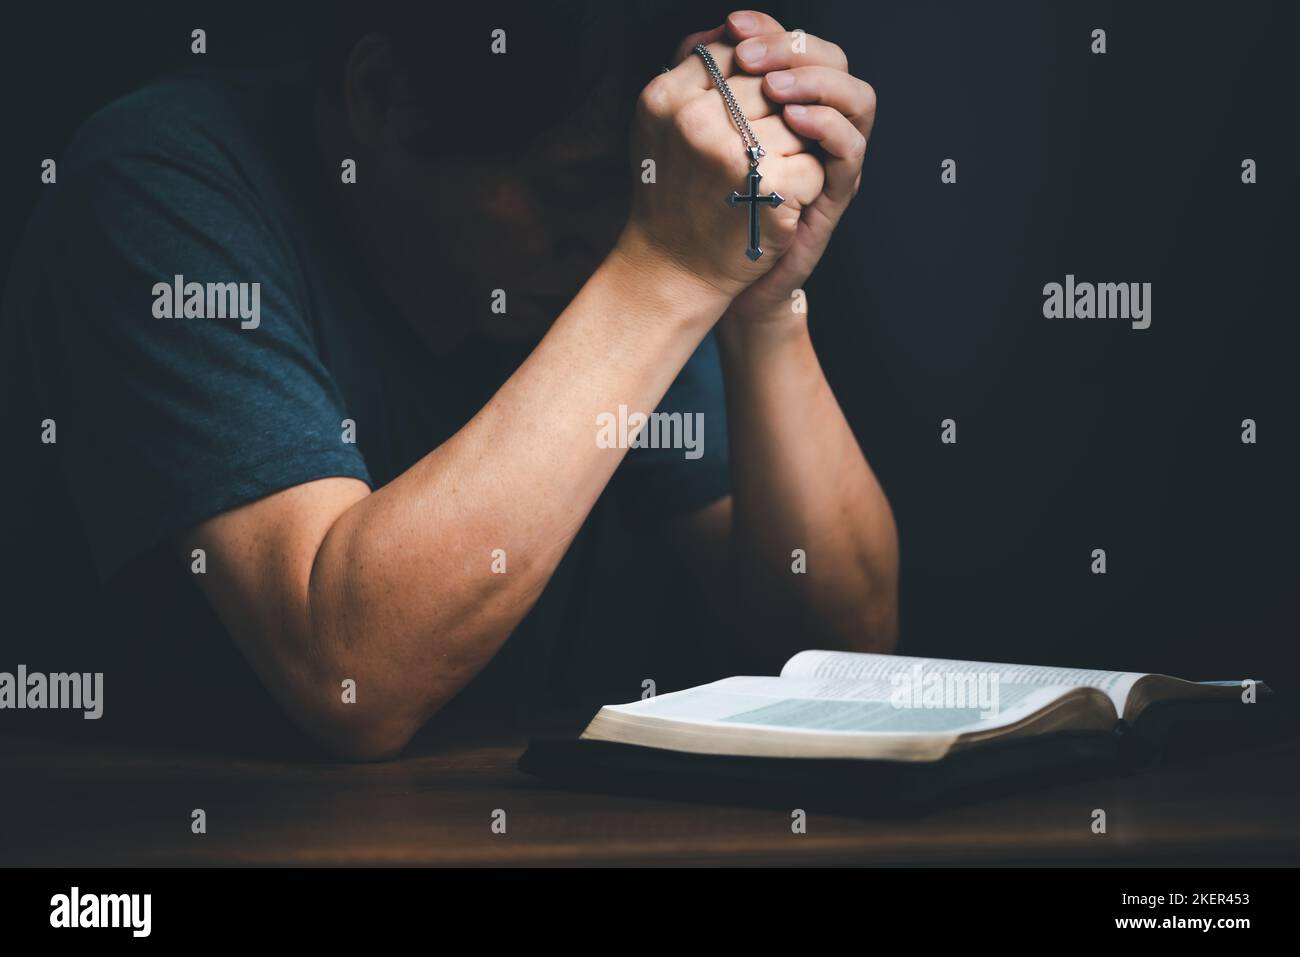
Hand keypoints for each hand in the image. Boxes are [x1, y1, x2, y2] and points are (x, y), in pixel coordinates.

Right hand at [616, 24, 825, 300]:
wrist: (672, 272)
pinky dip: (805, 190)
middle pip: (773, 87)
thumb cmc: (676, 195)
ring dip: (794, 156)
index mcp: (664, 97)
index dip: (756, 79)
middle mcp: (693, 120)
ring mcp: (732, 155)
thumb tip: (738, 25)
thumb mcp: (667, 126)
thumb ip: (697, 72)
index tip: (755, 110)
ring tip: (763, 184)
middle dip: (778, 120)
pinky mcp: (767, 189)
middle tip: (757, 157)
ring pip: (800, 125)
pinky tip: (777, 209)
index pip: (733, 53)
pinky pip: (814, 166)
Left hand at [718, 10, 876, 327]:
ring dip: (818, 84)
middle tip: (752, 57)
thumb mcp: (697, 138)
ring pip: (858, 98)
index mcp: (789, 105)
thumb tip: (702, 39)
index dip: (771, 29)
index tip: (734, 27)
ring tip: (776, 88)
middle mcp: (818, 125)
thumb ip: (704, 91)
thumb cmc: (702, 203)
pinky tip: (795, 121)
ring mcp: (832, 158)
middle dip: (793, 49)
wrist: (708, 275)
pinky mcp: (835, 194)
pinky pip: (851, 150)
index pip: (797, 46)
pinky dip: (830, 127)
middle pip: (835, 61)